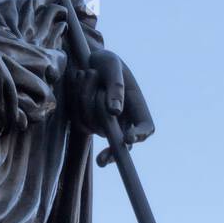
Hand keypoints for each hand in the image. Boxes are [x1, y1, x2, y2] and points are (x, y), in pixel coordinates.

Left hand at [67, 49, 154, 167]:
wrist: (89, 61)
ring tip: (89, 74)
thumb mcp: (112, 66)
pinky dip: (77, 99)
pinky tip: (81, 81)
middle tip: (101, 161)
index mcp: (137, 106)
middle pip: (121, 144)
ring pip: (95, 125)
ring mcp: (105, 123)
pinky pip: (80, 119)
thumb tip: (115, 112)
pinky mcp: (88, 121)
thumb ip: (115, 86)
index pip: (146, 127)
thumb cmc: (107, 62)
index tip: (127, 138)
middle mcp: (123, 119)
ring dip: (87, 98)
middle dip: (111, 152)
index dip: (139, 135)